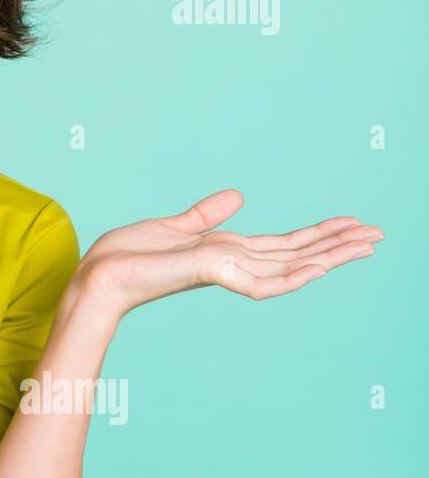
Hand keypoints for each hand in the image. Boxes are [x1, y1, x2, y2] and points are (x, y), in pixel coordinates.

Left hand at [77, 188, 382, 317]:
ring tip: (365, 245)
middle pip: (297, 255)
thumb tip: (239, 196)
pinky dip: (290, 275)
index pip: (283, 245)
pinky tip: (319, 267)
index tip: (352, 223)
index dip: (319, 235)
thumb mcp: (174, 226)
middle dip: (337, 245)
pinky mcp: (210, 273)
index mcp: (226, 252)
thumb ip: (207, 214)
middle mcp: (232, 264)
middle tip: (378, 234)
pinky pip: (259, 280)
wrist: (98, 275)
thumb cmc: (127, 256)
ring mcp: (224, 272)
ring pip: (289, 268)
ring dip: (328, 257)